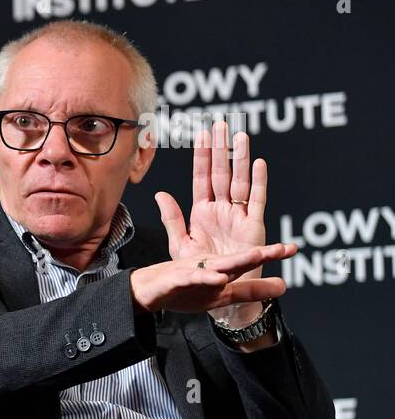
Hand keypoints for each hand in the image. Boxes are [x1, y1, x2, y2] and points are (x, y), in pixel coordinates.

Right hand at [129, 243, 295, 313]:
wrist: (149, 291)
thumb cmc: (184, 290)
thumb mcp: (222, 295)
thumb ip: (250, 291)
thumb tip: (283, 287)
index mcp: (221, 268)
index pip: (249, 261)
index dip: (271, 254)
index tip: (293, 249)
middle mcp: (210, 266)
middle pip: (239, 260)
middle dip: (260, 255)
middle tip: (282, 249)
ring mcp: (193, 270)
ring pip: (218, 265)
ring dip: (237, 261)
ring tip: (256, 256)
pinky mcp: (177, 278)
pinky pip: (192, 277)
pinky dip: (204, 277)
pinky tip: (218, 278)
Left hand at [152, 121, 283, 324]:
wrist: (219, 293)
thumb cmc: (200, 271)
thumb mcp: (180, 244)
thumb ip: (172, 218)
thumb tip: (160, 193)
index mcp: (203, 211)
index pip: (202, 178)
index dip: (202, 156)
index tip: (201, 134)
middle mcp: (221, 209)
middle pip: (221, 172)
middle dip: (221, 149)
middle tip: (221, 124)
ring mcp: (238, 215)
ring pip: (239, 181)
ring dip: (240, 158)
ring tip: (239, 135)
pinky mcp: (253, 226)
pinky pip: (256, 200)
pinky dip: (258, 182)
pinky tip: (258, 163)